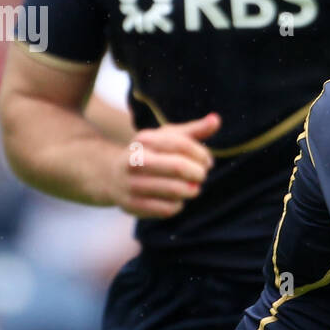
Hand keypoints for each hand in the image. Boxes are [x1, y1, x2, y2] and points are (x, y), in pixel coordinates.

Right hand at [105, 113, 220, 217]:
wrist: (113, 176)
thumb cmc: (151, 154)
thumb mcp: (168, 138)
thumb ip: (194, 130)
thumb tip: (216, 120)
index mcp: (145, 139)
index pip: (182, 144)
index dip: (201, 154)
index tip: (207, 162)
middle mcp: (134, 160)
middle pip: (178, 167)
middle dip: (198, 173)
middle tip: (201, 176)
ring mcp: (131, 183)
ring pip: (174, 190)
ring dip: (191, 190)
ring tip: (192, 188)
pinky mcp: (132, 205)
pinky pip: (166, 209)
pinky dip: (178, 205)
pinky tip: (177, 200)